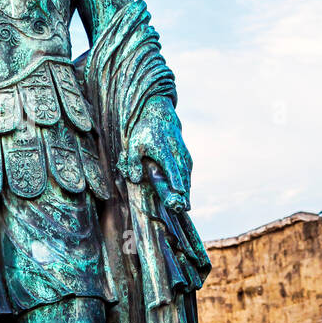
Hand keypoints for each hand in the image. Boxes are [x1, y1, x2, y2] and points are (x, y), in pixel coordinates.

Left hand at [124, 95, 191, 210]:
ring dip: (188, 188)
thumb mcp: (133, 145)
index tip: (180, 191)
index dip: (175, 179)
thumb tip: (136, 180)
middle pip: (182, 173)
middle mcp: (176, 152)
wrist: (160, 116)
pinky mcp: (185, 154)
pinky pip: (188, 170)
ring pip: (187, 173)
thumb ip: (133, 163)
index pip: (171, 167)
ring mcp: (183, 153)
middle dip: (185, 190)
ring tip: (187, 205)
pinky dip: (188, 181)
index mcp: (163, 150)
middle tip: (185, 206)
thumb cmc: (144, 132)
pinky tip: (186, 193)